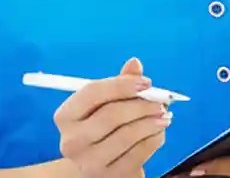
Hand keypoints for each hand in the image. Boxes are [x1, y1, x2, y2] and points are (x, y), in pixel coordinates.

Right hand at [53, 57, 171, 177]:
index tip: (146, 82)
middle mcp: (72, 141)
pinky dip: (153, 140)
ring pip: (127, 135)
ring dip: (151, 122)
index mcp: (65, 116)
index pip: (92, 93)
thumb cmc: (100, 129)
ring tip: (164, 115)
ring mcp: (89, 162)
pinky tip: (159, 132)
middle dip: (141, 105)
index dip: (121, 85)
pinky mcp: (110, 176)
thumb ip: (119, 84)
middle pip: (111, 115)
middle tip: (160, 101)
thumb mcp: (103, 105)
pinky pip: (138, 154)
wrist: (96, 166)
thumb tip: (135, 63)